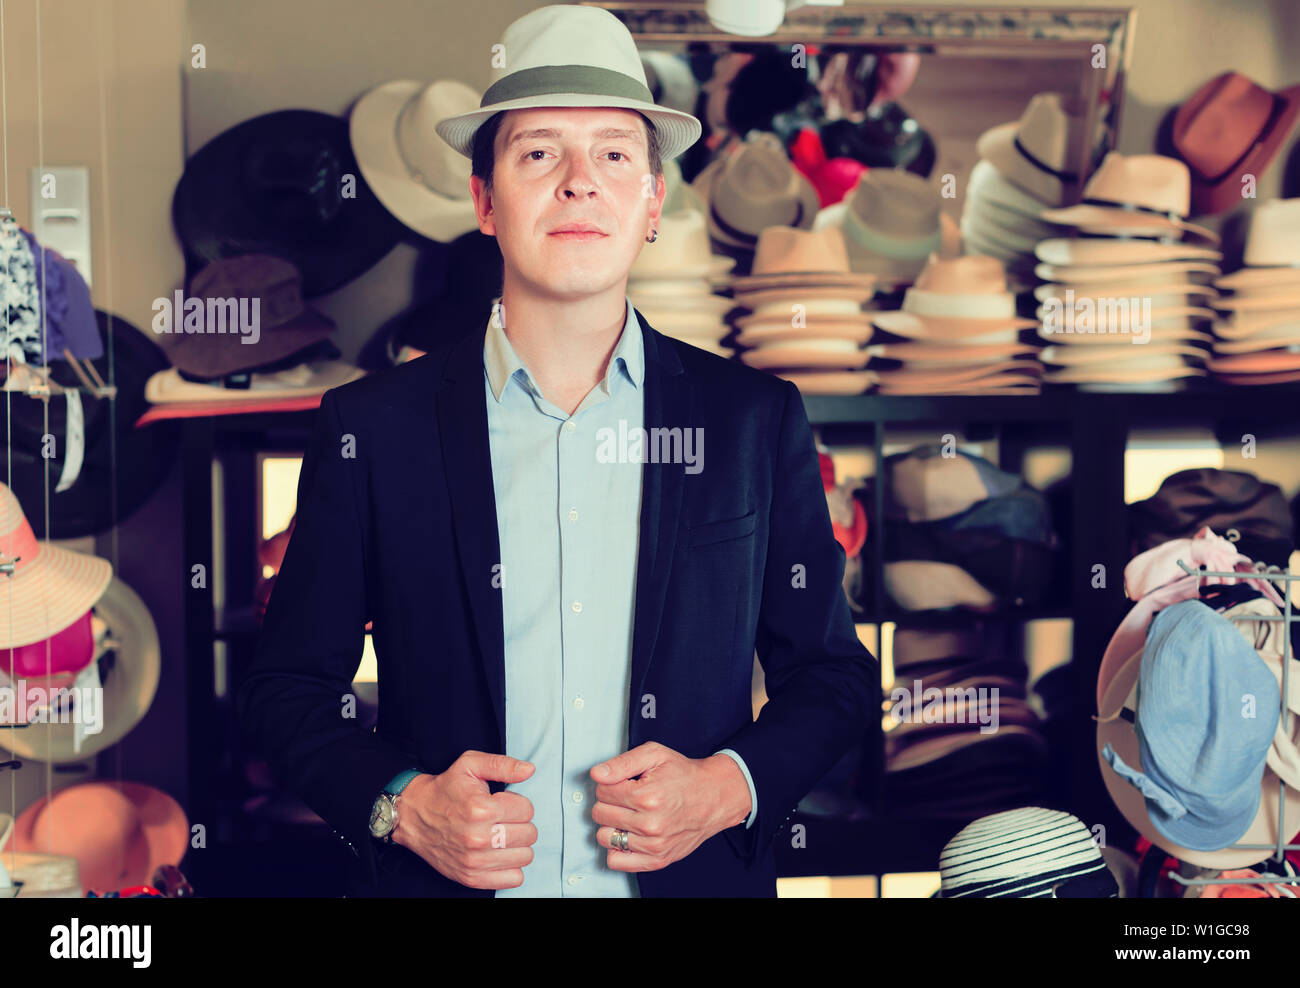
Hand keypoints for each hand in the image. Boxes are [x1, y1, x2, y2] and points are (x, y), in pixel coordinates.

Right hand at [391, 751, 536, 889]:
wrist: (414, 815)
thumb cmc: (444, 789)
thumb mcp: (470, 765)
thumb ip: (503, 765)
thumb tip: (528, 770)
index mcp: (481, 809)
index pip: (527, 810)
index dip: (517, 803)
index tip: (503, 803)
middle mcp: (478, 838)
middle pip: (529, 834)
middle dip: (520, 823)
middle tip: (502, 819)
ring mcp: (475, 861)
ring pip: (525, 857)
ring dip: (517, 845)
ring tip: (500, 835)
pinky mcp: (471, 877)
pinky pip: (513, 878)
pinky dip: (511, 866)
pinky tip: (498, 853)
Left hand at [589, 742, 750, 872]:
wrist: (715, 796)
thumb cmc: (684, 775)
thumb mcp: (655, 754)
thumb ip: (622, 763)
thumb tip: (597, 774)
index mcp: (646, 796)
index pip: (602, 791)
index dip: (609, 783)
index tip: (623, 783)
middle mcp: (650, 824)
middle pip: (600, 813)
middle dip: (609, 802)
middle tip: (626, 797)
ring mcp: (654, 845)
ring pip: (604, 836)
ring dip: (612, 824)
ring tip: (628, 815)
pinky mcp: (658, 859)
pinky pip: (617, 861)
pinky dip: (616, 848)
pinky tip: (628, 834)